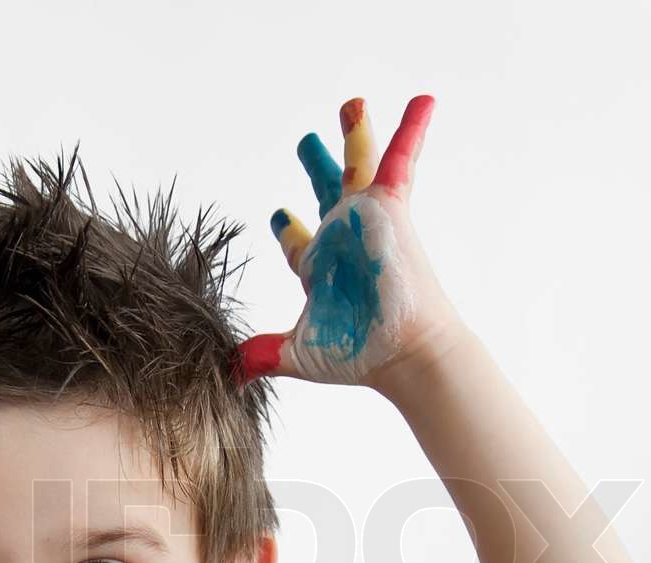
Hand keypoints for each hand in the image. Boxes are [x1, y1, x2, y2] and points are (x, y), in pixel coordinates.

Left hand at [237, 96, 465, 391]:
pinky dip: (411, 129)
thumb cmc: (355, 354)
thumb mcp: (294, 354)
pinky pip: (401, 158)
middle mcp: (343, 240)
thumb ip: (259, 357)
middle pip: (327, 193)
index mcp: (320, 269)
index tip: (279, 215)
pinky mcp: (391, 209)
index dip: (288, 229)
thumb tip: (228, 376)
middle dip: (317, 168)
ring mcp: (367, 221)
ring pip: (358, 166)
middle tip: (307, 143)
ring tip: (351, 104)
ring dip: (355, 136)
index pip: (299, 242)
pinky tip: (423, 99)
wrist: (399, 352)